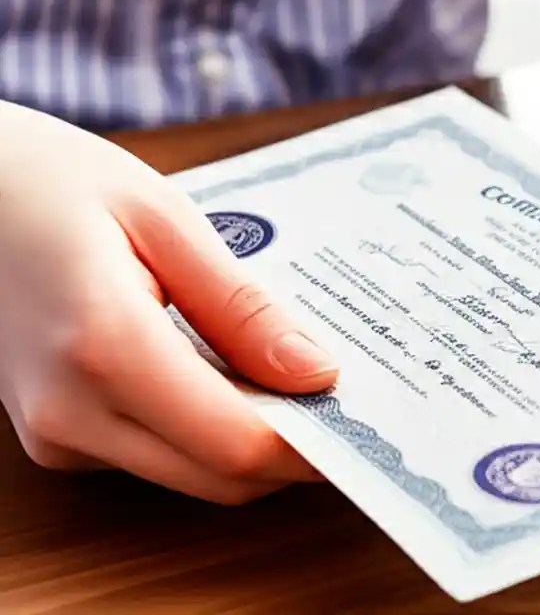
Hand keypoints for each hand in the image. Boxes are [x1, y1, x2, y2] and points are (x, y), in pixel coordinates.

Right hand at [0, 102, 337, 503]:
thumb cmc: (54, 182)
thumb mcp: (164, 218)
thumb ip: (242, 305)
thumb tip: (317, 371)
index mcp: (102, 346)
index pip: (235, 443)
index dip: (313, 444)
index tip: (367, 412)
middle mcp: (70, 411)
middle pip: (221, 476)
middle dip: (294, 447)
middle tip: (348, 392)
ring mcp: (55, 432)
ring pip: (191, 473)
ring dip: (254, 438)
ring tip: (297, 372)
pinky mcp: (55, 434)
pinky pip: (158, 453)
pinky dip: (210, 428)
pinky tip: (237, 372)